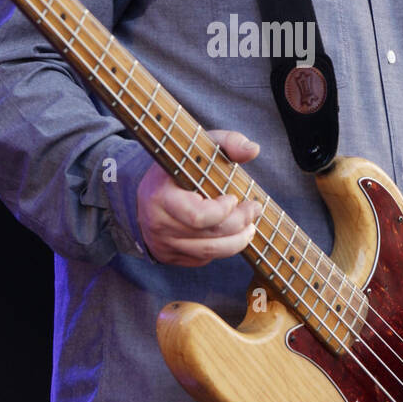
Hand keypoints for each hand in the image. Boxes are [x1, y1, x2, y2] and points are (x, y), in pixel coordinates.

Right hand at [137, 130, 261, 265]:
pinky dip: (220, 249)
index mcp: (160, 196)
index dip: (223, 212)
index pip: (197, 216)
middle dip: (239, 224)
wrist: (148, 189)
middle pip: (208, 236)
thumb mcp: (199, 146)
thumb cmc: (180, 165)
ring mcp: (162, 243)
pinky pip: (200, 259)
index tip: (234, 198)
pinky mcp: (168, 256)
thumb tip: (253, 150)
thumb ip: (228, 142)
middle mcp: (158, 224)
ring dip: (236, 242)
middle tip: (254, 210)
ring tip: (250, 228)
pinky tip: (228, 235)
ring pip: (208, 253)